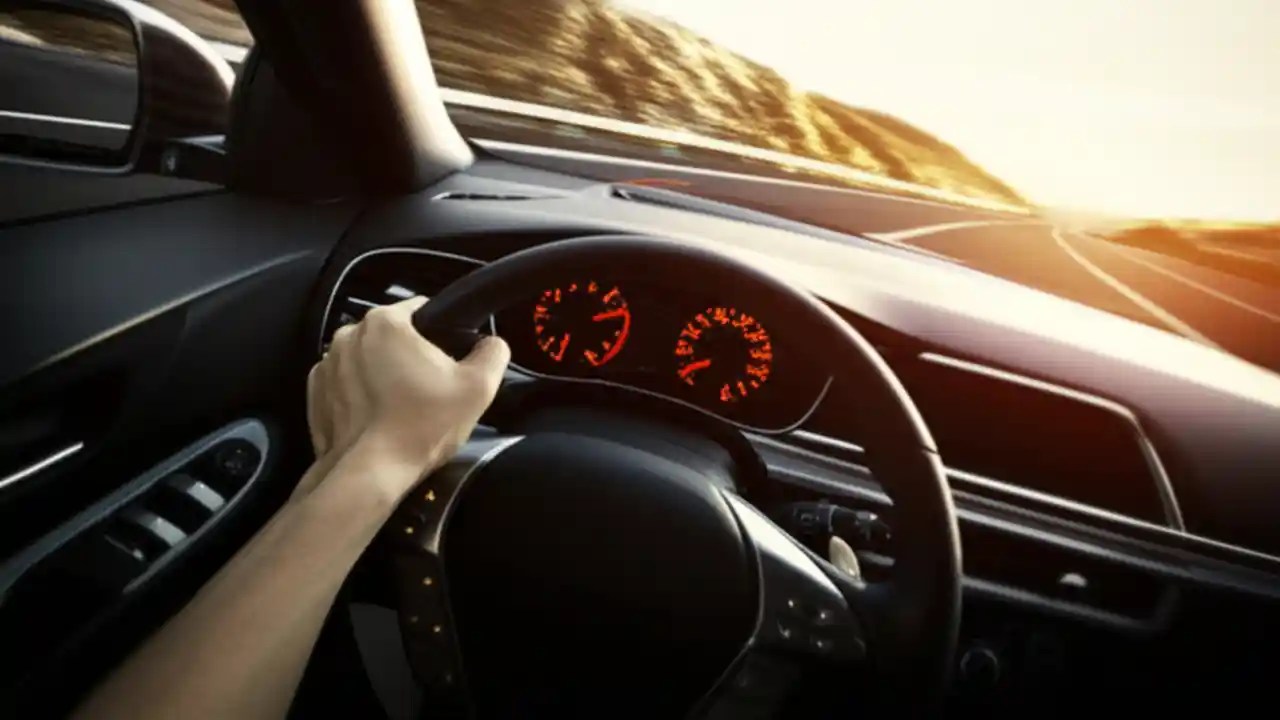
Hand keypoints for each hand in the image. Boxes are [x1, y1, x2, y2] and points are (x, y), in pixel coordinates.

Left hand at [301, 297, 509, 502]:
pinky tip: (377, 418)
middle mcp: (348, 334)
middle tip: (429, 390)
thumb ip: (493, 353)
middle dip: (410, 356)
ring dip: (382, 374)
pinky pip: (345, 384)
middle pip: (392, 336)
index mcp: (385, 321)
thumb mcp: (478, 387)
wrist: (370, 473)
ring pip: (367, 359)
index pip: (422, 310)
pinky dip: (360, 395)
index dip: (442, 333)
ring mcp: (325, 364)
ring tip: (401, 408)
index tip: (449, 363)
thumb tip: (491, 343)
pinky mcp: (314, 393)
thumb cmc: (423, 425)